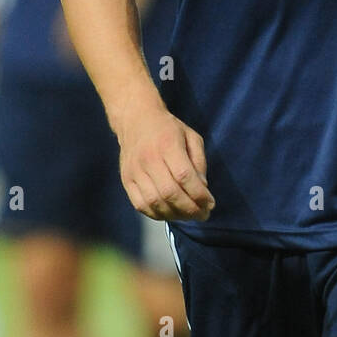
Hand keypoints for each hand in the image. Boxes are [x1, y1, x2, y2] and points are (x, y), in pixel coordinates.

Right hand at [118, 104, 214, 222]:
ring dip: (175, 215)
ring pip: (155, 202)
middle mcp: (149, 159)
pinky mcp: (126, 180)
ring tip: (188, 215)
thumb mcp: (191, 137)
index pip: (184, 176)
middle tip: (202, 215)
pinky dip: (157, 214)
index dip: (199, 195)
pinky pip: (141, 205)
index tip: (210, 204)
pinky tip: (170, 213)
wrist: (136, 120)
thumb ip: (199, 162)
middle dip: (190, 209)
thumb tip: (203, 188)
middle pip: (170, 193)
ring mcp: (135, 171)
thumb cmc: (168, 129)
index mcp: (168, 144)